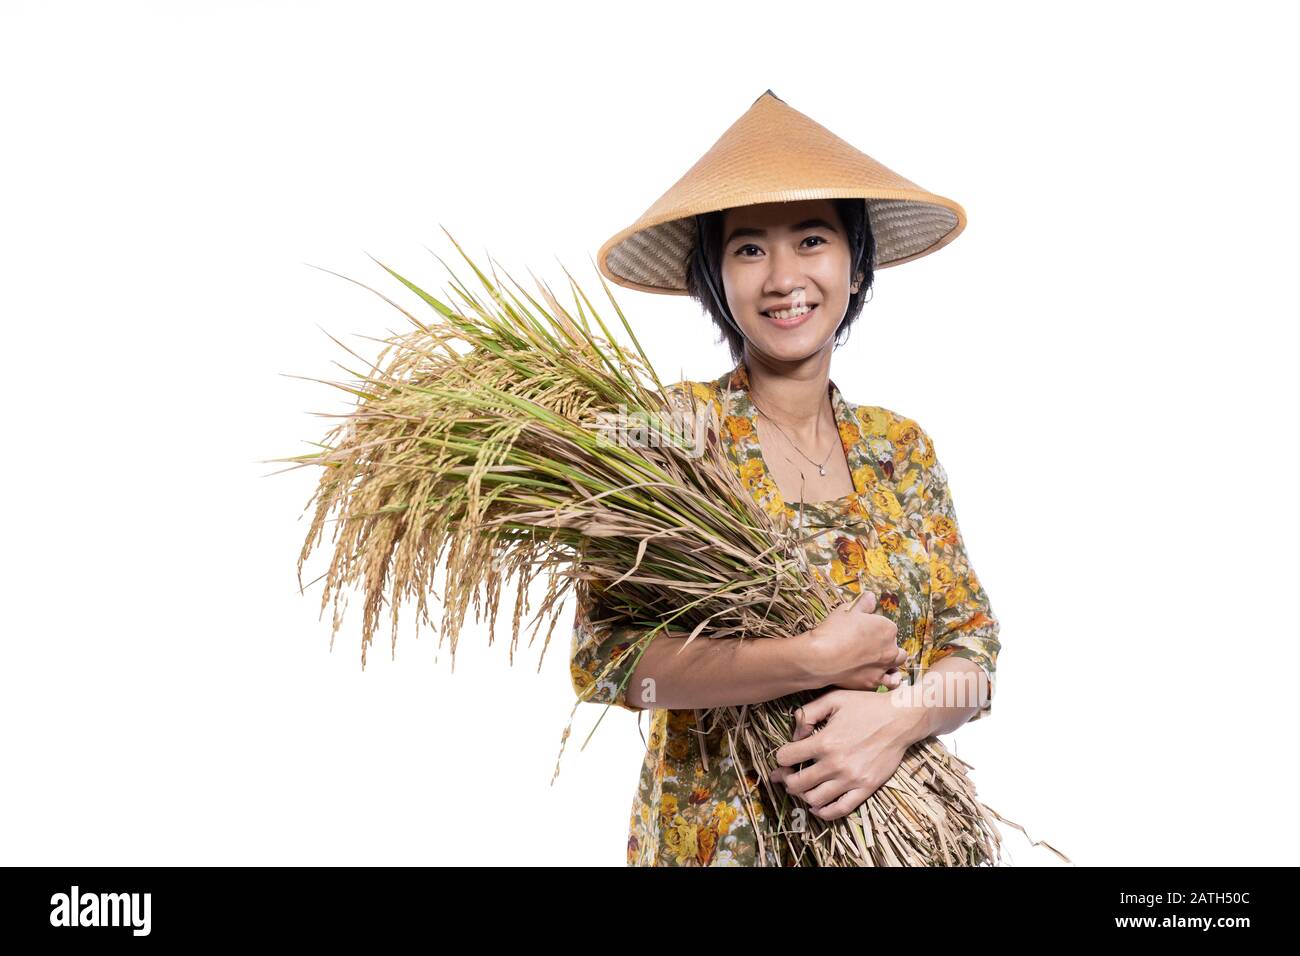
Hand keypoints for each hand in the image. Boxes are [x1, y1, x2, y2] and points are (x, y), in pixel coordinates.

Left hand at [769, 688, 912, 820]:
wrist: (900, 719)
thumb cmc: (866, 706)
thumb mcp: (833, 699)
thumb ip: (807, 713)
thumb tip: (795, 735)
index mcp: (824, 741)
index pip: (786, 757)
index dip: (781, 757)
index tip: (785, 756)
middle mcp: (835, 764)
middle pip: (796, 783)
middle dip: (786, 779)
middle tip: (787, 774)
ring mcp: (851, 779)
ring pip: (814, 799)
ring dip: (802, 795)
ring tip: (803, 787)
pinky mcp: (865, 788)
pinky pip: (840, 810)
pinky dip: (824, 812)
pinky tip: (817, 805)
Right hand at [807, 589, 907, 691]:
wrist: (822, 658)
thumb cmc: (834, 631)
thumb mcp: (847, 610)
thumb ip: (863, 603)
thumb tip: (871, 596)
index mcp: (887, 627)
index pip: (888, 626)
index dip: (876, 628)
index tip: (865, 630)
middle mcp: (891, 647)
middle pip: (896, 645)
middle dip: (887, 644)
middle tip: (870, 645)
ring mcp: (884, 666)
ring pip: (898, 662)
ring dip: (892, 660)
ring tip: (881, 660)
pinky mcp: (875, 681)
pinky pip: (891, 682)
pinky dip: (890, 679)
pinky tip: (885, 676)